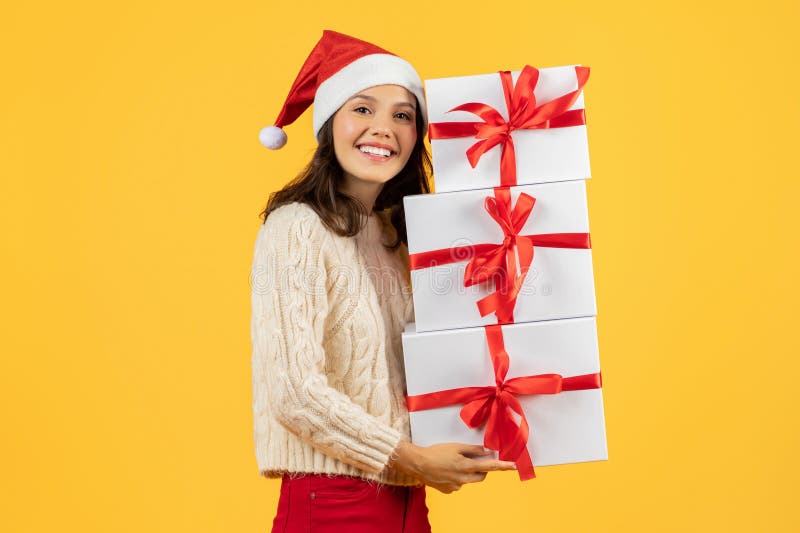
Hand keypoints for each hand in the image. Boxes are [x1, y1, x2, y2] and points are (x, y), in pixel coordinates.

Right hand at [388, 440, 516, 493]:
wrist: (417, 464)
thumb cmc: (436, 452)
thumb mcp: (455, 447)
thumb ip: (473, 450)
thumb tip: (487, 451)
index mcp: (466, 466)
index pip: (489, 466)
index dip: (502, 466)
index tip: (514, 466)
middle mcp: (463, 479)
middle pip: (481, 476)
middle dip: (482, 468)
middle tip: (474, 459)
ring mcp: (456, 487)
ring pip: (469, 480)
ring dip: (468, 473)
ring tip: (454, 463)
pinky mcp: (448, 490)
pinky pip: (458, 484)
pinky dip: (456, 477)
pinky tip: (446, 470)